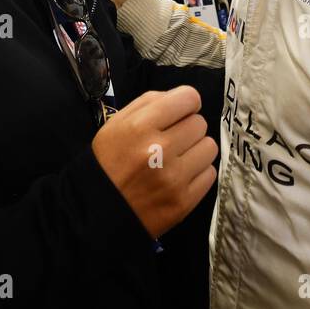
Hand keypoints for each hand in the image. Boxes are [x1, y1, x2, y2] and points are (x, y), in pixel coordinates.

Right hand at [91, 85, 216, 238]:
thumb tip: (183, 97)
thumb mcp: (116, 124)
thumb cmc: (108, 161)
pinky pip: (210, 174)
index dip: (186, 102)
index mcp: (140, 126)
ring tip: (178, 158)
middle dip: (188, 127)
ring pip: (209, 147)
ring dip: (196, 149)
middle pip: (200, 123)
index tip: (179, 112)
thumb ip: (149, 102)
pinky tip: (180, 176)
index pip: (188, 98)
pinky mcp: (184, 201)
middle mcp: (160, 150)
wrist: (99, 211)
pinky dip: (198, 173)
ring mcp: (174, 178)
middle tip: (173, 139)